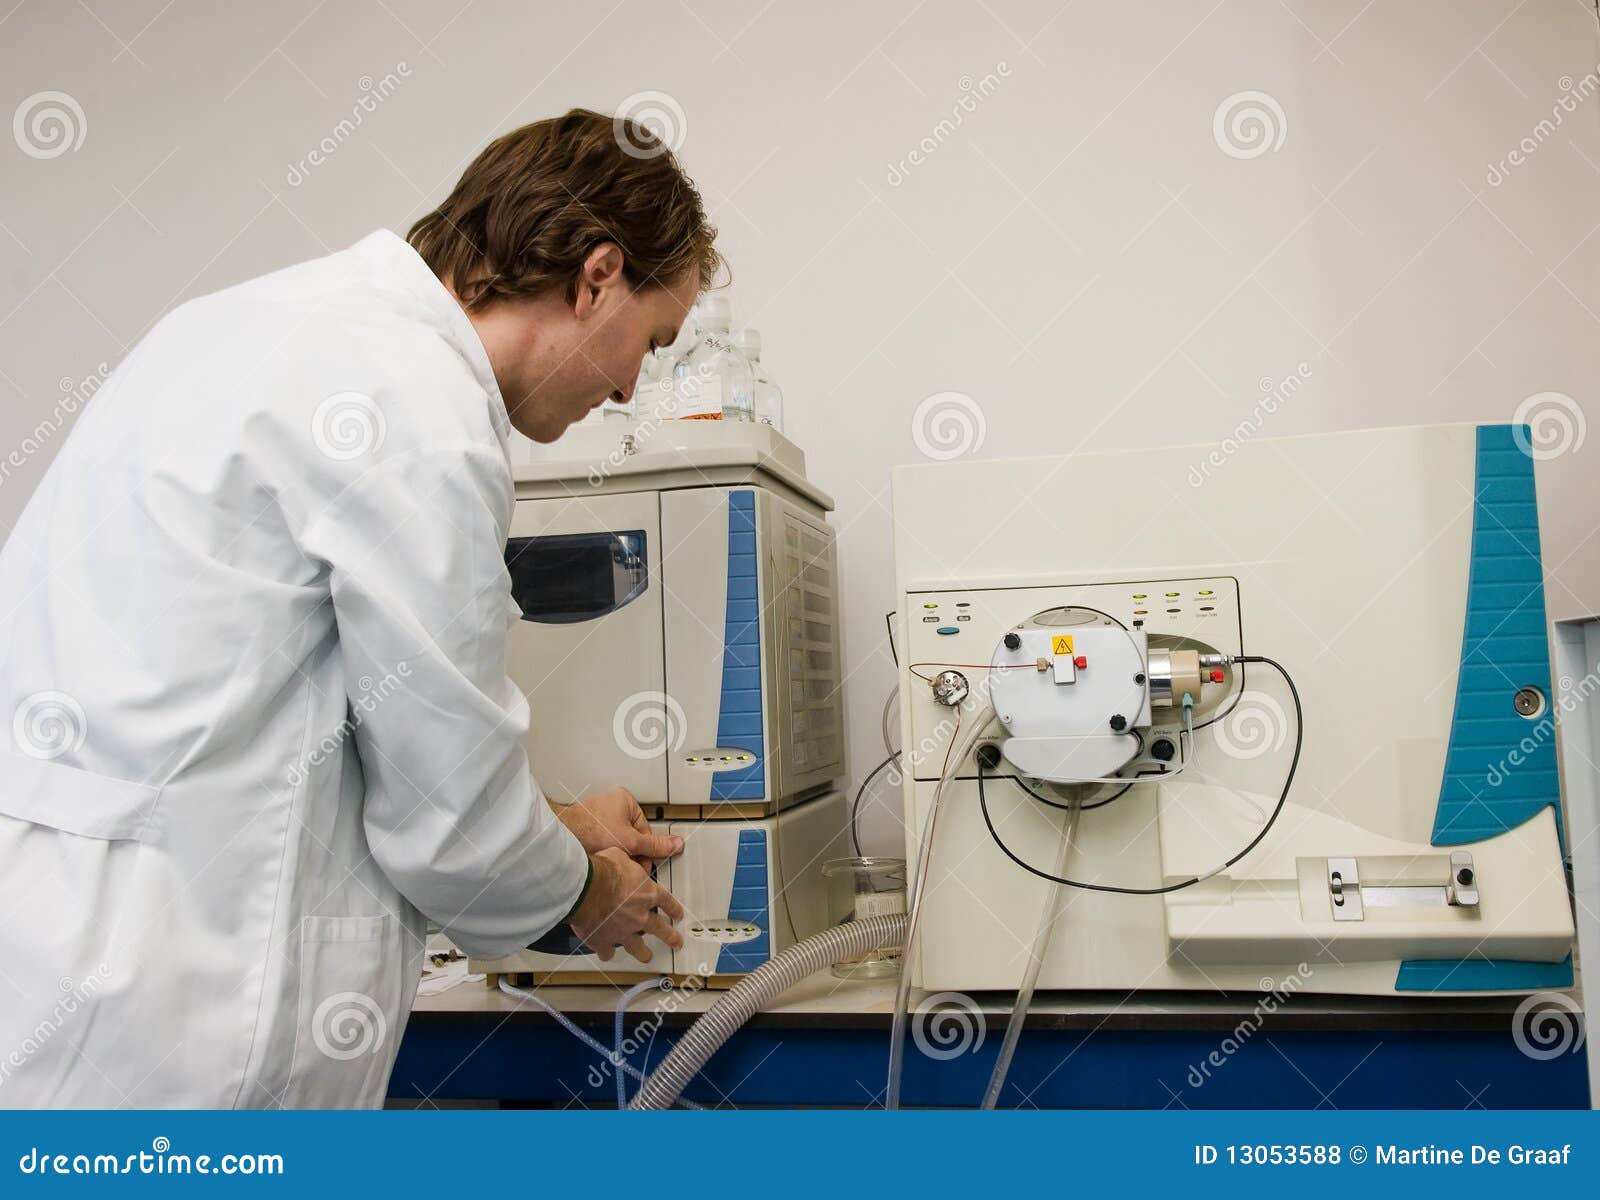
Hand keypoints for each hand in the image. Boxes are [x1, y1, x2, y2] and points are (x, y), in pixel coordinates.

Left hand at [555, 786, 682, 866]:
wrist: (561, 835)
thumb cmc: (589, 830)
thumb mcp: (630, 841)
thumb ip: (654, 845)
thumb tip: (674, 844)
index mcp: (626, 800)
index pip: (646, 829)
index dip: (645, 850)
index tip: (642, 863)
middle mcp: (612, 804)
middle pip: (632, 836)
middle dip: (630, 852)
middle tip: (625, 863)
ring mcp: (598, 815)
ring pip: (618, 841)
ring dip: (617, 853)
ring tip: (609, 858)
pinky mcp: (588, 827)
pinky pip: (604, 842)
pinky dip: (604, 851)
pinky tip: (599, 857)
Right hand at [568, 848, 685, 962]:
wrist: (584, 889)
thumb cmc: (602, 871)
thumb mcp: (621, 855)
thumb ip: (629, 860)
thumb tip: (631, 856)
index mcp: (647, 894)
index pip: (667, 902)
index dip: (674, 909)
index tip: (678, 914)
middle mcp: (639, 916)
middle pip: (660, 929)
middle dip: (670, 937)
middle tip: (676, 942)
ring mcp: (623, 931)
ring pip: (638, 947)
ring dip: (643, 953)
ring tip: (648, 956)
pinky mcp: (604, 941)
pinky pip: (608, 951)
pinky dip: (606, 952)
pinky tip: (607, 954)